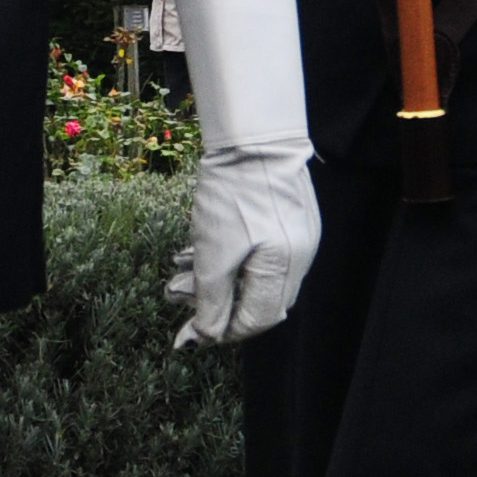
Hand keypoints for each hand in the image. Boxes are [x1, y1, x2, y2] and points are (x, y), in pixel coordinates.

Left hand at [169, 146, 320, 343]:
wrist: (253, 137)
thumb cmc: (233, 194)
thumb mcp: (214, 254)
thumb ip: (210, 300)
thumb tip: (203, 338)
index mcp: (285, 270)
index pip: (257, 320)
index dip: (222, 330)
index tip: (190, 331)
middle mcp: (300, 258)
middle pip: (257, 299)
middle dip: (214, 303)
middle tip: (176, 294)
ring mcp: (297, 237)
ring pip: (253, 274)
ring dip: (214, 278)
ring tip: (178, 271)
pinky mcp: (288, 218)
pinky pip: (258, 252)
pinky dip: (228, 258)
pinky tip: (196, 250)